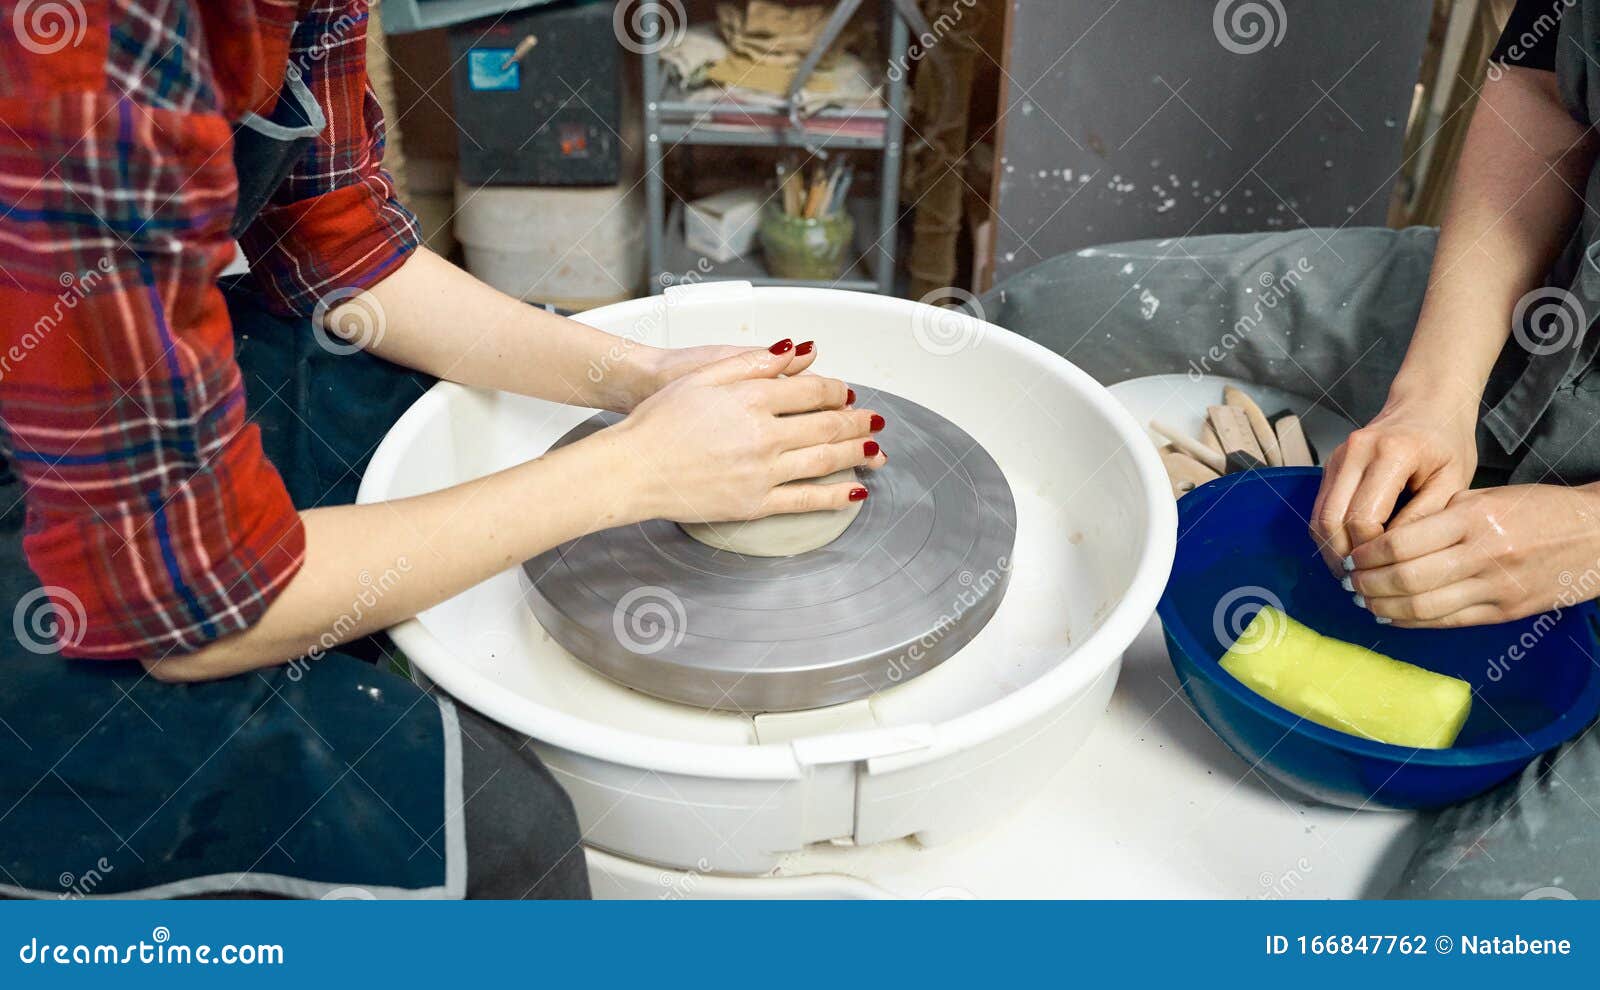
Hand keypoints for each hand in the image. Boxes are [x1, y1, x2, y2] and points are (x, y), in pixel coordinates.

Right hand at [605, 341, 885, 523]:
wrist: (633, 468)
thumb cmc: (659, 421)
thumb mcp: (706, 375)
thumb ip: (756, 363)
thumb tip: (797, 352)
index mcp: (753, 398)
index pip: (812, 392)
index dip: (836, 391)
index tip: (845, 392)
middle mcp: (764, 435)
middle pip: (827, 426)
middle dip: (857, 422)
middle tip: (874, 421)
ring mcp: (762, 472)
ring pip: (824, 461)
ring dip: (856, 454)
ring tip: (874, 451)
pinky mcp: (755, 503)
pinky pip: (805, 499)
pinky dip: (835, 496)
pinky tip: (855, 491)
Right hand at [1309, 397, 1478, 572]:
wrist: (1427, 404)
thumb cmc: (1447, 443)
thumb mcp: (1453, 482)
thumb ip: (1424, 518)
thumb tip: (1393, 559)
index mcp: (1390, 454)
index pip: (1363, 518)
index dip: (1370, 553)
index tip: (1386, 573)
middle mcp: (1354, 452)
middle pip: (1330, 520)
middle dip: (1343, 558)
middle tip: (1361, 586)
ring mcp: (1337, 457)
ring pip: (1318, 517)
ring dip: (1331, 550)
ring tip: (1354, 575)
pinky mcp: (1330, 465)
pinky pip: (1321, 509)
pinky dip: (1330, 535)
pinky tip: (1349, 552)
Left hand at [1346, 484, 1599, 627]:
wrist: (1595, 536)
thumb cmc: (1535, 509)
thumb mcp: (1484, 497)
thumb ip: (1436, 515)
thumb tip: (1384, 537)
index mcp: (1472, 518)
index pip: (1401, 543)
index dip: (1366, 555)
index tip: (1350, 556)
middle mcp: (1482, 554)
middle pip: (1405, 579)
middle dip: (1367, 583)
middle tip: (1348, 581)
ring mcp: (1494, 587)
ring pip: (1422, 607)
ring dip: (1383, 606)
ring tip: (1363, 599)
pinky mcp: (1504, 612)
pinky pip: (1447, 621)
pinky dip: (1411, 621)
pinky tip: (1391, 614)